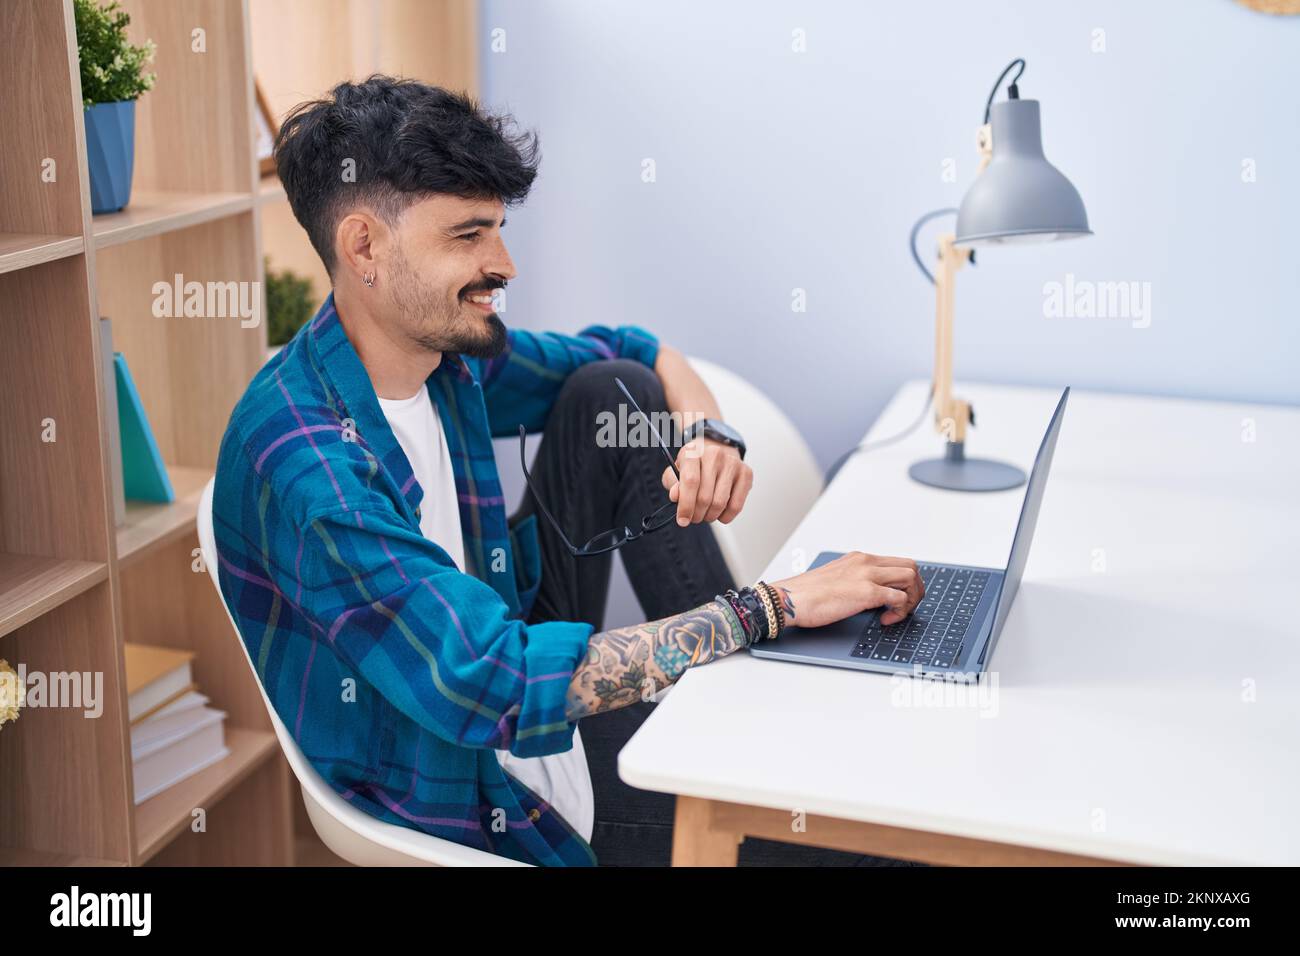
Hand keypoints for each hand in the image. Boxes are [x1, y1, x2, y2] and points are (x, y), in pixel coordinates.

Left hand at [660, 438, 752, 525]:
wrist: (718, 452)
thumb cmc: (695, 466)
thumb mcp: (678, 471)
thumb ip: (673, 484)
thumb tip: (675, 496)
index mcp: (693, 452)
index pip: (690, 481)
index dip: (685, 505)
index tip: (682, 521)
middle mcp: (714, 454)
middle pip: (705, 496)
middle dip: (697, 514)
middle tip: (694, 518)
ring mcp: (732, 463)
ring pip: (720, 503)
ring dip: (710, 516)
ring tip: (705, 515)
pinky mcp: (746, 473)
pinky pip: (736, 506)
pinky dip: (725, 516)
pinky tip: (720, 514)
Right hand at [770, 551, 924, 628]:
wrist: (791, 599)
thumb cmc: (806, 595)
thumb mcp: (836, 579)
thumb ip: (855, 581)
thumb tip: (872, 597)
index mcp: (858, 558)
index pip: (896, 562)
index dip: (903, 583)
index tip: (896, 599)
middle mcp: (866, 562)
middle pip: (910, 567)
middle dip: (915, 589)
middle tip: (904, 607)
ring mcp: (868, 575)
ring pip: (911, 578)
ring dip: (911, 599)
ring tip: (896, 614)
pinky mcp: (867, 592)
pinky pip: (900, 598)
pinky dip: (900, 612)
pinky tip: (885, 620)